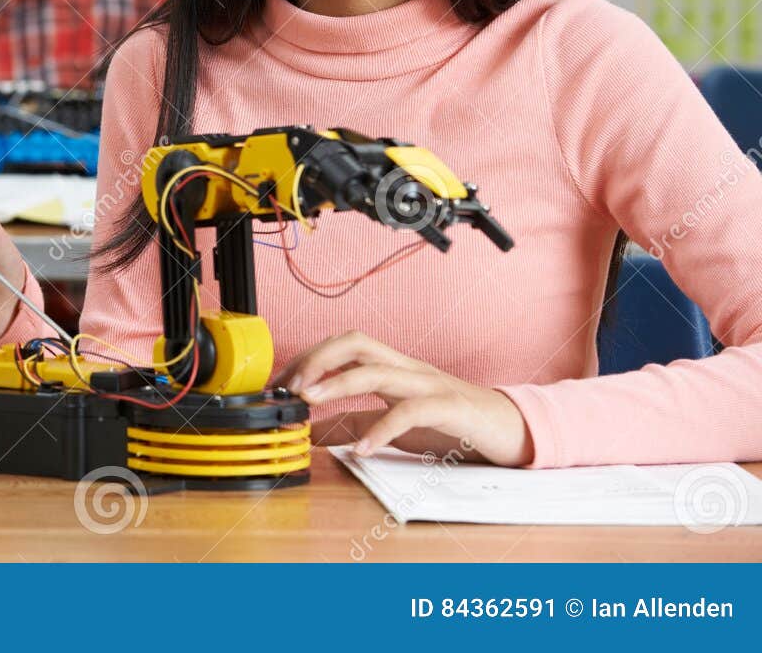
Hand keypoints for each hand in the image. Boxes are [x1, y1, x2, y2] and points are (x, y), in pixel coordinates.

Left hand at [275, 330, 535, 466]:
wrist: (514, 430)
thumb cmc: (455, 423)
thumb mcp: (395, 424)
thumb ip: (355, 425)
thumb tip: (310, 433)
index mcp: (393, 367)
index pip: (343, 346)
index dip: (307, 358)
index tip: (278, 384)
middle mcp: (408, 368)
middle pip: (357, 342)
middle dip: (318, 357)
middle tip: (291, 386)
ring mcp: (430, 384)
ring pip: (378, 370)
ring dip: (338, 383)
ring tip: (309, 400)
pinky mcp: (451, 408)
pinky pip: (412, 411)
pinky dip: (383, 429)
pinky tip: (361, 450)